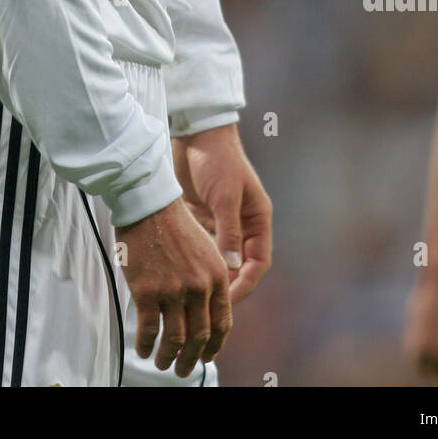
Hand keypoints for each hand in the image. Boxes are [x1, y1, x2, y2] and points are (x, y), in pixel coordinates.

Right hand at [116, 196, 231, 376]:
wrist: (149, 205)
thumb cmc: (175, 225)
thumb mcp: (205, 250)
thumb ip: (210, 281)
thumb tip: (205, 314)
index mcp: (218, 276)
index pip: (222, 323)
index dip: (214, 346)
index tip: (206, 357)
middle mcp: (199, 286)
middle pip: (199, 337)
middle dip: (191, 359)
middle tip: (183, 370)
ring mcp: (173, 291)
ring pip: (175, 339)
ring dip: (168, 357)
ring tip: (162, 363)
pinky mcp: (147, 291)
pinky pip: (149, 330)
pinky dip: (146, 344)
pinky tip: (143, 348)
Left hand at [171, 123, 271, 303]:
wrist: (194, 132)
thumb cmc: (216, 160)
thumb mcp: (225, 196)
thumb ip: (228, 232)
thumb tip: (231, 269)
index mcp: (257, 219)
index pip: (257, 262)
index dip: (245, 284)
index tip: (227, 300)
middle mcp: (241, 224)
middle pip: (238, 266)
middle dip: (225, 286)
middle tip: (206, 306)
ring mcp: (220, 221)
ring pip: (218, 259)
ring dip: (208, 275)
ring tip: (191, 296)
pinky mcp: (200, 217)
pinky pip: (200, 246)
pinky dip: (194, 259)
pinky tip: (180, 273)